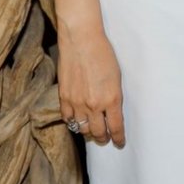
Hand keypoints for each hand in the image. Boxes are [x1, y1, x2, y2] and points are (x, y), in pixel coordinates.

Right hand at [58, 29, 124, 146]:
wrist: (82, 41)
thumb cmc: (104, 54)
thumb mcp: (117, 77)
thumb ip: (114, 96)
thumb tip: (112, 110)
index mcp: (112, 99)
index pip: (116, 127)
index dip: (118, 138)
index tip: (120, 142)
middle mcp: (94, 105)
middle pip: (98, 132)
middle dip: (103, 138)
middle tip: (106, 139)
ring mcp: (77, 103)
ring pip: (82, 128)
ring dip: (88, 132)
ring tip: (92, 132)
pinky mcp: (63, 97)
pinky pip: (67, 118)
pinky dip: (73, 122)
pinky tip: (76, 121)